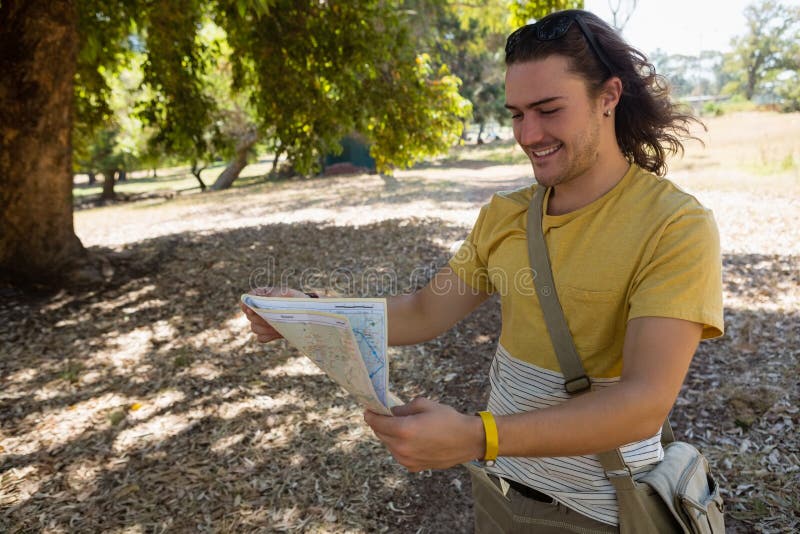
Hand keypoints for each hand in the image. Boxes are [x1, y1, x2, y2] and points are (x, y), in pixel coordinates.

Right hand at [240, 286, 306, 342]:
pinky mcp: (267, 334)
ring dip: (264, 328)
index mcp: (262, 296)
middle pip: (249, 316)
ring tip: (277, 325)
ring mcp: (262, 323)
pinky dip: (267, 336)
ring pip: (254, 328)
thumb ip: (274, 294)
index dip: (246, 305)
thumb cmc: (297, 301)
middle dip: (259, 317)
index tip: (251, 309)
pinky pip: (261, 338)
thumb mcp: (288, 294)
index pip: (246, 300)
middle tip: (272, 317)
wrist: (307, 315)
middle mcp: (259, 310)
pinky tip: (277, 332)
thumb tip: (260, 299)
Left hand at [363, 397, 484, 471]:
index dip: (371, 415)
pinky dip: (399, 446)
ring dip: (390, 436)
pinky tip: (411, 439)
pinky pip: (399, 454)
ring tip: (401, 427)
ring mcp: (407, 460)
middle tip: (384, 415)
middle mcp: (402, 447)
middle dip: (380, 424)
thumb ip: (403, 408)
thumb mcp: (424, 404)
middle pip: (381, 434)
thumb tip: (391, 412)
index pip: (377, 422)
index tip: (369, 410)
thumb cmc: (448, 419)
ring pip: (389, 445)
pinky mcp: (413, 467)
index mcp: (404, 429)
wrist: (468, 441)